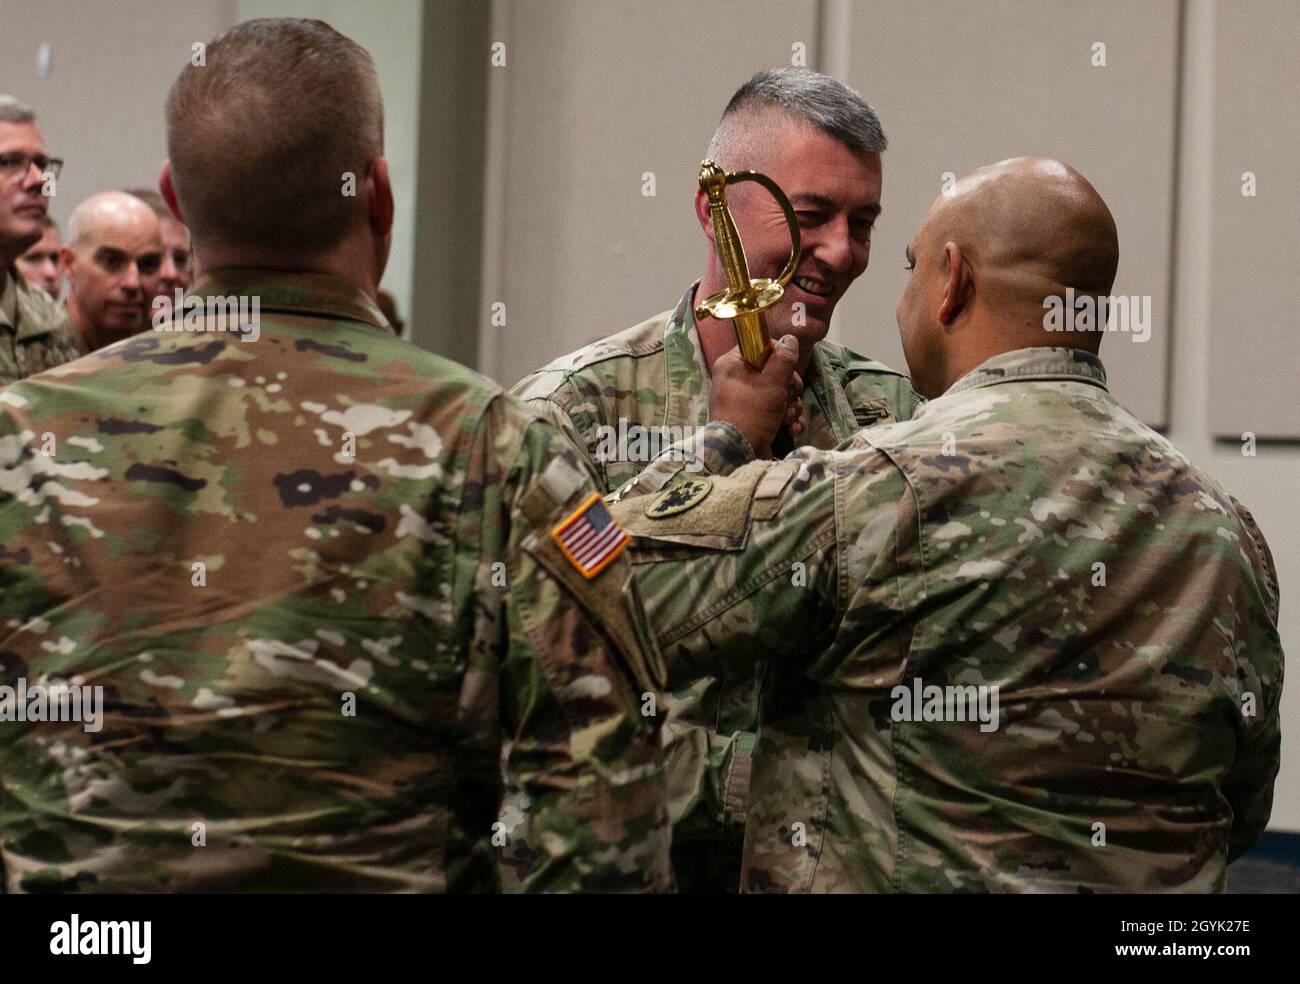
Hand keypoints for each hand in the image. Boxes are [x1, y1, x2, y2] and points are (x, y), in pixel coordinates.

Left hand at [709, 334, 802, 457]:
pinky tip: (791, 428)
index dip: (780, 357)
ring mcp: (744, 400)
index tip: (788, 370)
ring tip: (788, 417)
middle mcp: (736, 379)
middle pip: (774, 372)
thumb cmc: (753, 411)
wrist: (739, 453)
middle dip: (790, 388)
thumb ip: (784, 358)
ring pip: (779, 393)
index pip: (762, 347)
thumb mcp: (772, 381)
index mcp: (733, 364)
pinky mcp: (753, 418)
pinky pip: (776, 411)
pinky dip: (787, 419)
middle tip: (790, 396)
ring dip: (791, 406)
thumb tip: (790, 340)